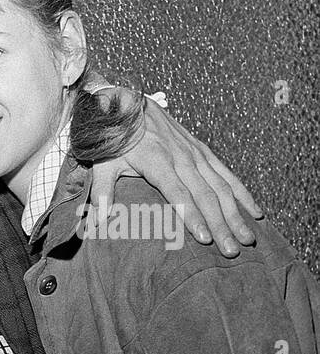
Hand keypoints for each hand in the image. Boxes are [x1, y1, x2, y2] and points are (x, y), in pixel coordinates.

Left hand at [89, 95, 261, 257]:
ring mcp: (196, 154)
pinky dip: (242, 193)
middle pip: (207, 196)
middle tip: (233, 249)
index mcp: (159, 162)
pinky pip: (226, 174)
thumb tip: (97, 222)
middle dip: (222, 224)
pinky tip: (255, 210)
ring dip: (237, 213)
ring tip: (248, 237)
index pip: (180, 195)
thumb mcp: (103, 164)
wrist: (128, 104)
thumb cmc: (113, 139)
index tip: (204, 239)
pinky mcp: (202, 151)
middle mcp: (183, 158)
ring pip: (222, 187)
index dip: (194, 217)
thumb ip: (102, 193)